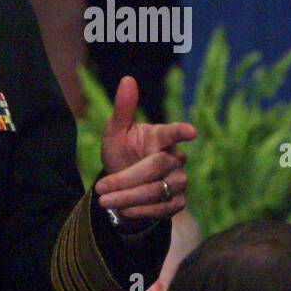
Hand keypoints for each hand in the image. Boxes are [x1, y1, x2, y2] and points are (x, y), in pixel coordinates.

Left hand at [96, 75, 196, 223]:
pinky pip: (162, 209)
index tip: (190, 131)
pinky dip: (139, 211)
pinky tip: (123, 210)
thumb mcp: (115, 134)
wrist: (123, 188)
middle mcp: (175, 157)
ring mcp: (179, 180)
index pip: (172, 133)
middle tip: (100, 189)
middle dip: (126, 180)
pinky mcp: (178, 202)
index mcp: (160, 137)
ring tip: (105, 202)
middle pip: (156, 167)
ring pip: (158, 191)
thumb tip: (127, 79)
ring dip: (129, 198)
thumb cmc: (121, 155)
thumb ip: (122, 110)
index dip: (180, 132)